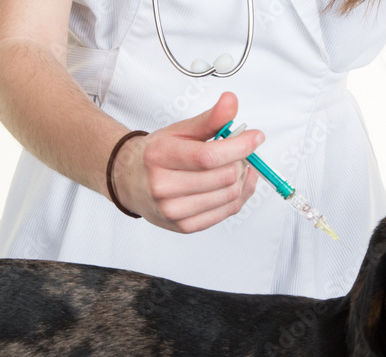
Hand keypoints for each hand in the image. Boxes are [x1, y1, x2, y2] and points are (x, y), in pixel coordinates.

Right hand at [110, 92, 261, 232]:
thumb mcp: (179, 131)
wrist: (130, 182)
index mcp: (160, 156)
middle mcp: (163, 186)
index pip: (209, 156)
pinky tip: (235, 184)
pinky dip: (239, 196)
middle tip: (241, 152)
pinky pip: (226, 212)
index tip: (255, 137)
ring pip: (229, 196)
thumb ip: (209, 119)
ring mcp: (173, 210)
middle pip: (223, 177)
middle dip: (241, 162)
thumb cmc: (156, 155)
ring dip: (242, 179)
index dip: (239, 146)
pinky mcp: (184, 226)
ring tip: (237, 166)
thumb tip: (231, 102)